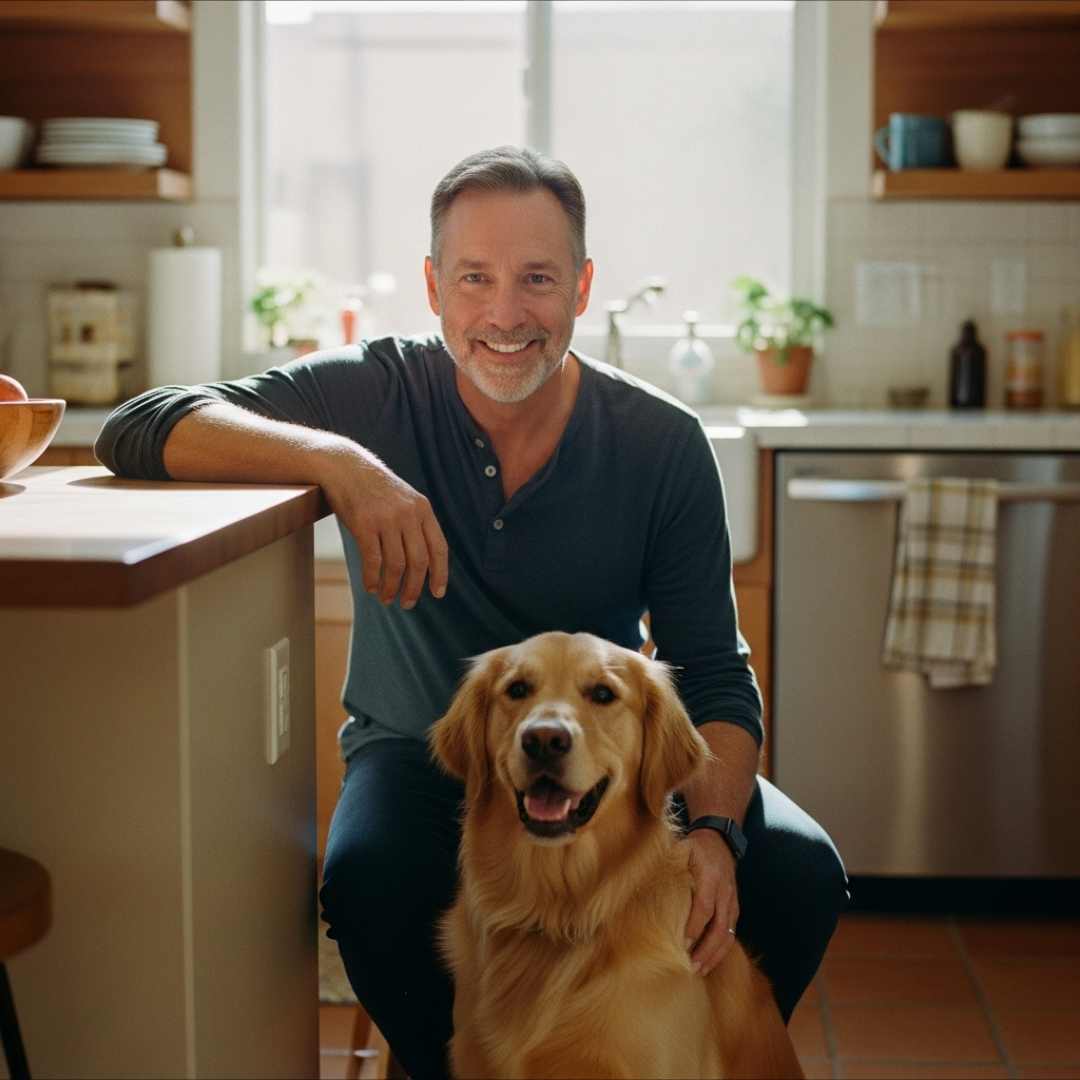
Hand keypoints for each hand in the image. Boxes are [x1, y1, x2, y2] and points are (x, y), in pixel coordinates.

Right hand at [322, 443, 448, 608]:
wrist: (344, 466)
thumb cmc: (373, 488)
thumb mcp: (403, 499)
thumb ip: (415, 523)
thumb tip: (423, 561)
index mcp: (423, 509)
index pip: (439, 547)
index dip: (440, 574)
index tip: (437, 593)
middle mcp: (409, 513)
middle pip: (419, 561)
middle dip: (415, 587)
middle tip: (408, 603)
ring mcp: (387, 518)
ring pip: (397, 565)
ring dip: (392, 587)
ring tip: (386, 598)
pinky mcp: (365, 524)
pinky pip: (373, 560)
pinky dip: (372, 578)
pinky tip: (371, 587)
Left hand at [680, 828, 739, 975]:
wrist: (720, 841)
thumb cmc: (695, 847)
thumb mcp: (681, 848)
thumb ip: (667, 863)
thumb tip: (640, 877)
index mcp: (710, 876)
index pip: (705, 906)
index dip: (695, 927)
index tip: (683, 943)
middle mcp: (724, 891)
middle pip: (719, 927)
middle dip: (706, 950)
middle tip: (692, 967)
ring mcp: (732, 901)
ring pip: (728, 934)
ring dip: (715, 955)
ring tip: (700, 971)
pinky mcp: (734, 909)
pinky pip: (731, 933)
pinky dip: (721, 950)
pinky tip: (709, 961)